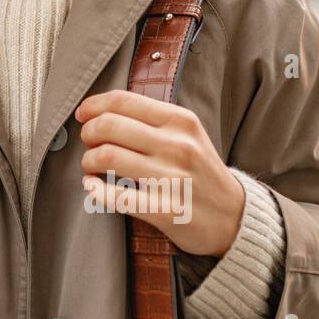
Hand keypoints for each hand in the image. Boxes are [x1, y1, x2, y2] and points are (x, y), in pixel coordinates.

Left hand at [74, 90, 244, 256]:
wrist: (235, 217)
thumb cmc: (200, 172)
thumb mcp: (187, 135)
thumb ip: (151, 120)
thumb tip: (101, 110)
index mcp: (180, 121)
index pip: (123, 100)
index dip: (93, 105)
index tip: (83, 114)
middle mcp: (177, 146)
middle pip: (108, 126)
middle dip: (88, 134)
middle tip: (88, 143)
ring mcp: (171, 178)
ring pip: (106, 157)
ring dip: (88, 161)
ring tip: (91, 166)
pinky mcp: (164, 209)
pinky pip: (115, 196)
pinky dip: (95, 190)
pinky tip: (92, 187)